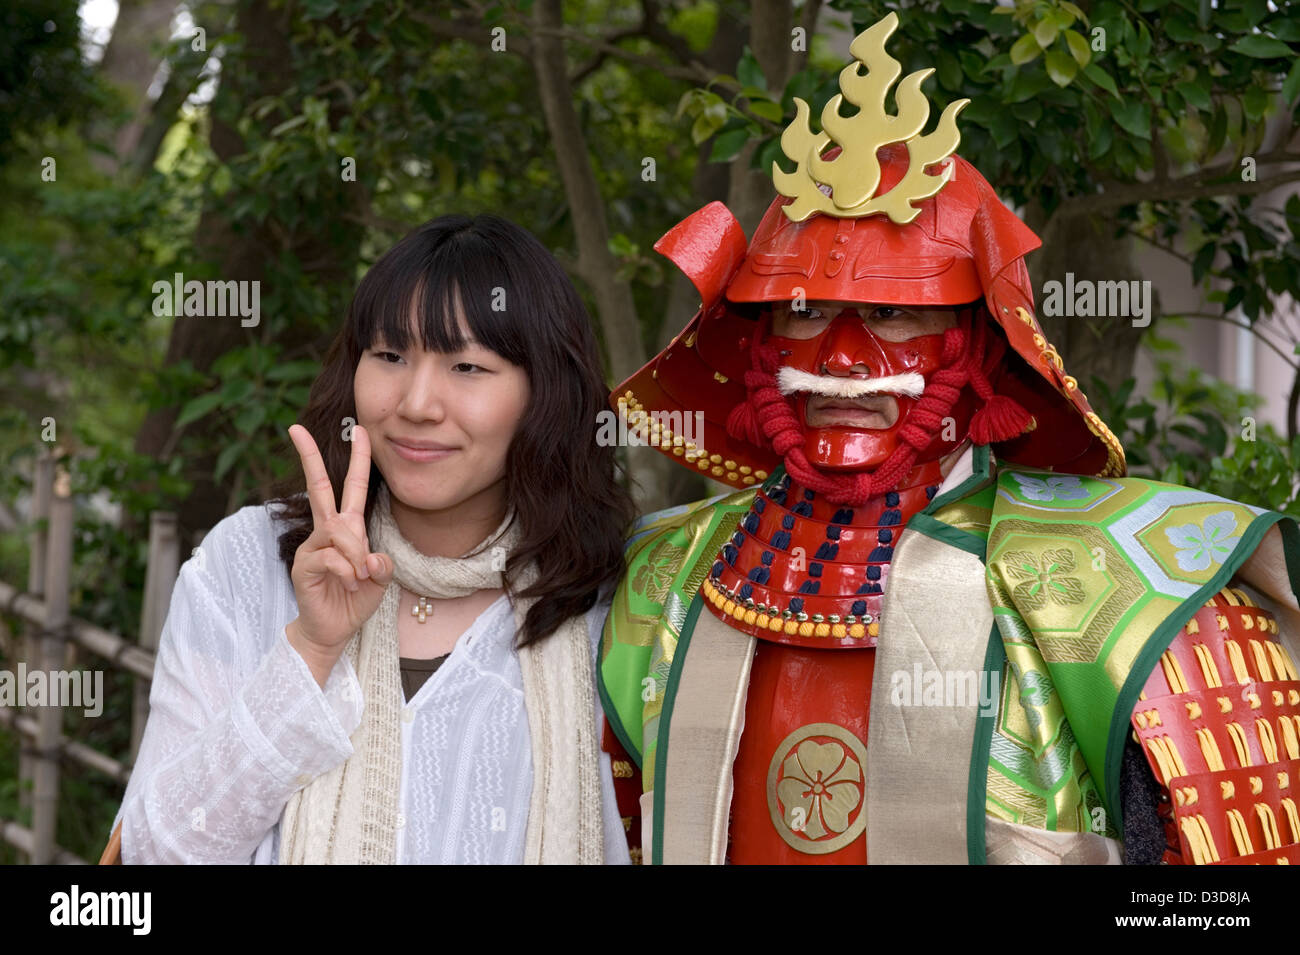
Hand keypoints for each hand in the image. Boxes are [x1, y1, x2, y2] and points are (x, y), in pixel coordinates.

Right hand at [286, 423, 393, 671]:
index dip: (357, 460)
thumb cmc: (354, 601)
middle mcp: (326, 532)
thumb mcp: (379, 580)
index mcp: (347, 529)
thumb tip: (372, 557)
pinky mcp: (304, 565)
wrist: (332, 632)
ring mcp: (312, 547)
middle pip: (319, 487)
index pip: (352, 488)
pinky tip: (350, 587)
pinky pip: (331, 557)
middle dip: (309, 457)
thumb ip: (381, 564)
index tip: (359, 430)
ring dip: (356, 555)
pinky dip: (348, 573)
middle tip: (296, 429)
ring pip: (338, 531)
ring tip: (361, 578)